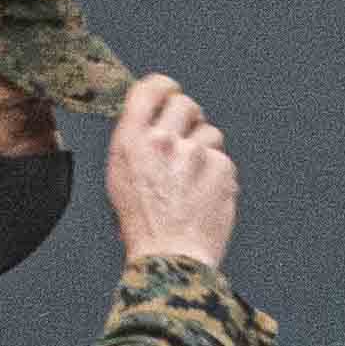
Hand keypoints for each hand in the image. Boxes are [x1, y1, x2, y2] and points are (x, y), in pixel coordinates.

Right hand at [105, 74, 237, 270]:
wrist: (169, 258)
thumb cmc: (142, 224)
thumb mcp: (120, 177)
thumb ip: (137, 143)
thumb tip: (155, 121)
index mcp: (131, 140)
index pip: (150, 89)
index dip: (164, 87)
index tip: (171, 92)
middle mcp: (162, 140)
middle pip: (185, 103)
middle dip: (188, 117)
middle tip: (186, 139)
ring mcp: (195, 153)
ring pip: (210, 131)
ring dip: (205, 147)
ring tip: (193, 178)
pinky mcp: (221, 168)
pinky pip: (224, 159)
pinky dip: (218, 173)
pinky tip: (205, 194)